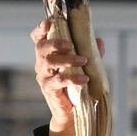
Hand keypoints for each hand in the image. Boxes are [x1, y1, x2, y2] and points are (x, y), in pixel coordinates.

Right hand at [31, 17, 104, 135]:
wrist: (72, 112)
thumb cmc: (76, 86)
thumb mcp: (84, 67)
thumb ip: (90, 53)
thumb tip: (98, 41)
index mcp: (48, 55)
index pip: (38, 38)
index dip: (41, 29)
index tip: (49, 22)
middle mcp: (41, 63)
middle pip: (41, 47)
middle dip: (55, 42)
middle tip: (71, 45)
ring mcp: (43, 76)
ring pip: (49, 62)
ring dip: (67, 59)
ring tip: (83, 61)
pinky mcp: (48, 89)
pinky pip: (57, 81)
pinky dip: (72, 78)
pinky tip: (84, 79)